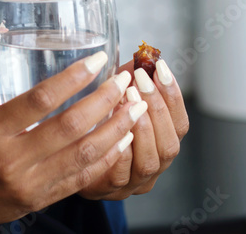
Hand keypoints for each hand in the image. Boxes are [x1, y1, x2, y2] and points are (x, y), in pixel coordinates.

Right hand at [0, 50, 145, 232]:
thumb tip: (0, 29)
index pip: (40, 100)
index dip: (74, 78)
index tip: (97, 61)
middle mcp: (12, 158)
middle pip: (70, 127)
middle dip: (104, 101)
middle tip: (124, 81)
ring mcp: (29, 183)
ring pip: (84, 155)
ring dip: (115, 129)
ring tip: (135, 107)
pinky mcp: (40, 199)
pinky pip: (82, 179)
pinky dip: (107, 158)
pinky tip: (123, 139)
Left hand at [77, 57, 188, 199]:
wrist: (65, 163)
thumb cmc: (95, 124)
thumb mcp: (114, 100)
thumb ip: (129, 82)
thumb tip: (139, 55)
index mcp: (161, 143)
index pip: (180, 124)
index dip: (173, 95)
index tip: (160, 67)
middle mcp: (153, 166)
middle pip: (169, 144)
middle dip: (156, 108)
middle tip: (139, 79)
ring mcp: (132, 182)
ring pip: (148, 162)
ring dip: (139, 128)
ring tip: (125, 98)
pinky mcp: (108, 190)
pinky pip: (118, 175)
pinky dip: (118, 151)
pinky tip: (111, 130)